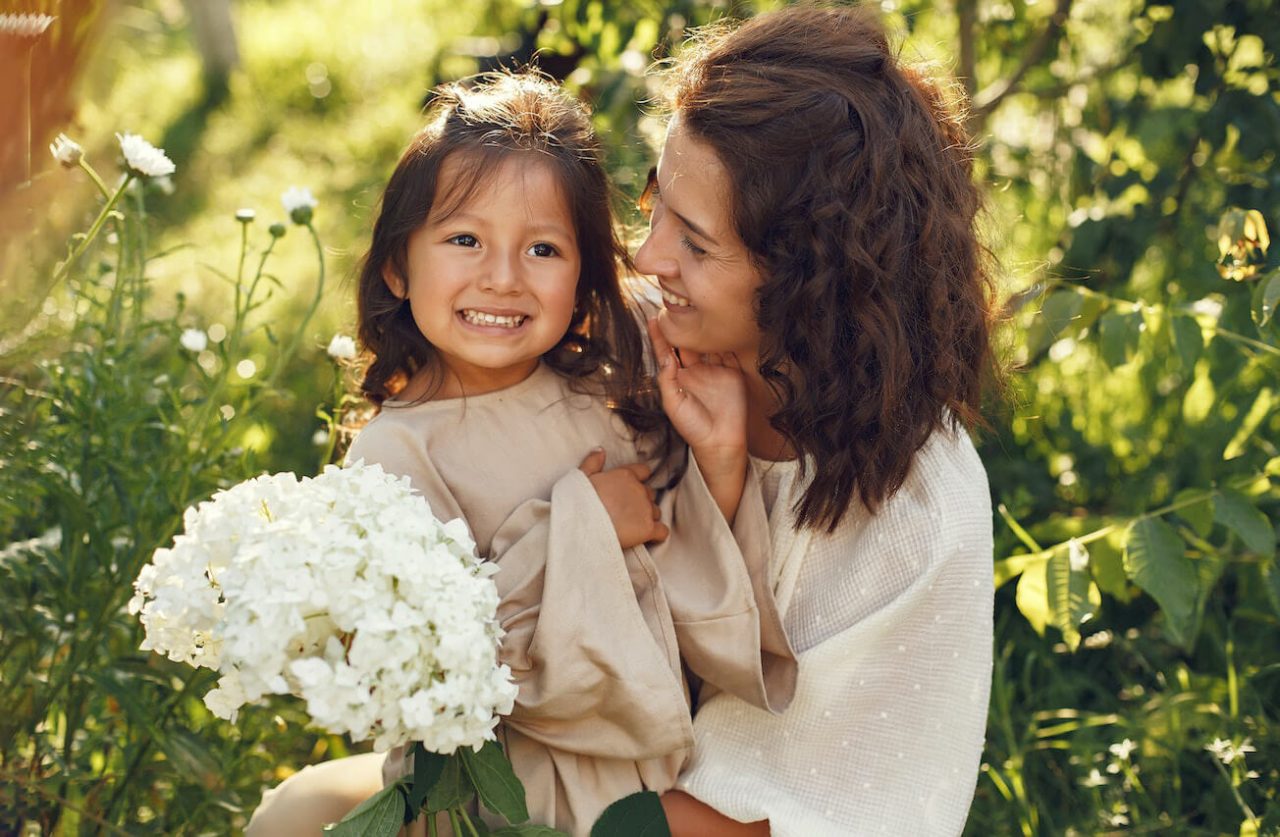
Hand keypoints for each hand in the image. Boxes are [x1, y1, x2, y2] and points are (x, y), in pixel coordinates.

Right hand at [579, 449, 668, 548]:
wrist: (580, 526)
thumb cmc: (577, 502)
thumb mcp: (580, 477)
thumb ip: (593, 462)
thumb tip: (600, 450)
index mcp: (624, 475)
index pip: (643, 471)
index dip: (639, 480)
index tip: (630, 489)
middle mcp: (639, 490)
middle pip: (649, 494)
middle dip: (641, 502)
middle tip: (625, 513)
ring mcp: (645, 509)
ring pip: (655, 512)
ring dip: (647, 518)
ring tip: (631, 527)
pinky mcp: (648, 529)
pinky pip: (662, 531)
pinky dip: (657, 535)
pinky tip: (648, 538)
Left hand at [647, 317, 748, 463]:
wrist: (721, 442)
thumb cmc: (693, 427)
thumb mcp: (673, 403)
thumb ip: (667, 379)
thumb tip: (666, 356)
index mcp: (679, 378)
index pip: (667, 352)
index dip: (660, 337)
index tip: (652, 320)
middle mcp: (696, 371)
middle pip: (687, 343)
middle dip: (682, 326)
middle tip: (674, 307)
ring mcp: (715, 370)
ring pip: (709, 344)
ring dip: (704, 329)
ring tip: (697, 310)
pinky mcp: (733, 373)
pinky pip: (729, 352)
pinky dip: (726, 339)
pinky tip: (721, 325)